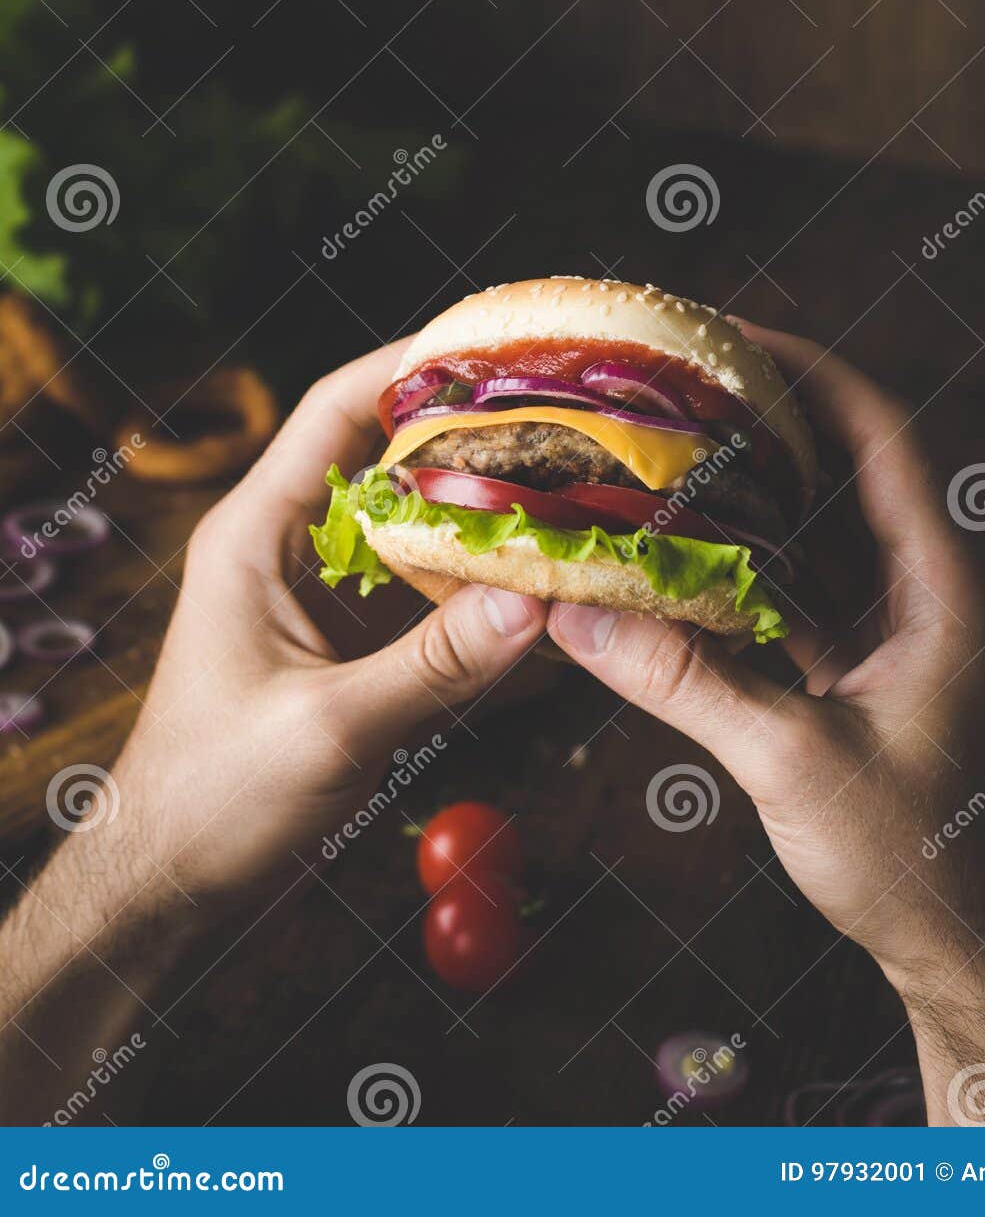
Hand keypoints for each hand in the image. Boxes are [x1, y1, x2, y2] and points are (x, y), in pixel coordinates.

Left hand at [0, 341, 546, 1120]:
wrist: (169, 879)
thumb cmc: (213, 799)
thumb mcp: (327, 730)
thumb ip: (431, 668)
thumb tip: (534, 602)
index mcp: (257, 533)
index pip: (335, 410)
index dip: (410, 365)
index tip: (494, 344)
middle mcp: (291, 547)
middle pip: (389, 460)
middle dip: (473, 438)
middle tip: (566, 420)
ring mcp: (323, 596)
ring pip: (416, 527)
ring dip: (484, 514)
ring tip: (574, 489)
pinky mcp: (348, 644)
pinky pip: (424, 594)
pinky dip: (477, 586)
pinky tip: (542, 587)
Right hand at [548, 325, 984, 1123]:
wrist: (971, 951)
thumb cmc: (920, 860)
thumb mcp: (795, 762)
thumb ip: (685, 683)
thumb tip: (576, 619)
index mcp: (941, 584)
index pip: (884, 434)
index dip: (813, 371)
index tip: (733, 333)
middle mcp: (923, 591)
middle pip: (843, 466)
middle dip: (761, 418)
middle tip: (672, 383)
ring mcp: (893, 631)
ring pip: (814, 531)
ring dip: (744, 493)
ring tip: (659, 453)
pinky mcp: (862, 672)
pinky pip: (794, 592)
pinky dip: (736, 569)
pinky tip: (670, 559)